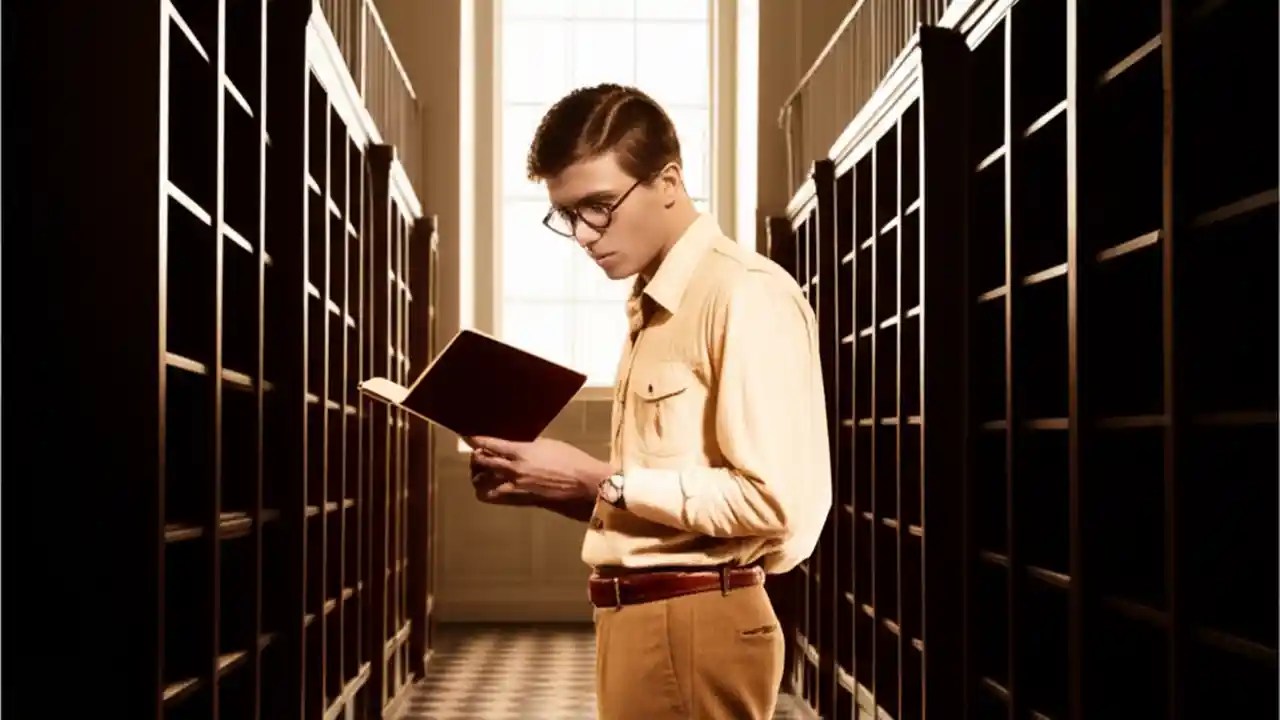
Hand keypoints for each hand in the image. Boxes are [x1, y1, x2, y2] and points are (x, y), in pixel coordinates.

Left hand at [467, 436, 612, 502]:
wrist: (586, 486)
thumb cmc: (573, 462)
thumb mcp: (549, 445)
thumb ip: (527, 445)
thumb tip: (513, 445)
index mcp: (522, 452)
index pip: (490, 444)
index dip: (475, 439)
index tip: (467, 436)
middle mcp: (514, 470)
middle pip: (481, 462)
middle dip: (475, 458)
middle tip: (477, 454)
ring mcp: (515, 488)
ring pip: (481, 484)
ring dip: (477, 477)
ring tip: (481, 473)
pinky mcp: (519, 501)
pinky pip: (493, 497)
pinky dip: (487, 491)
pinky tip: (491, 487)